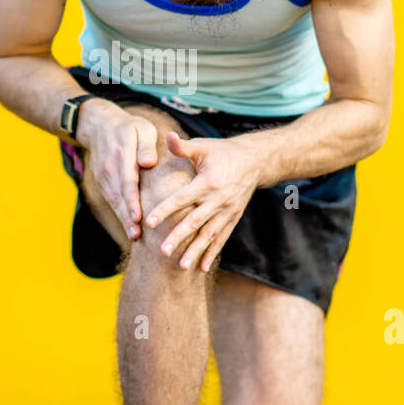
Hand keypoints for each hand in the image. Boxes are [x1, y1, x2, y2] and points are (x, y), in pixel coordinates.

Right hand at [78, 100, 159, 239]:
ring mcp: (103, 176)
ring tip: (133, 235)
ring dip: (122, 218)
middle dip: (127, 216)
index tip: (138, 217)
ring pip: (114, 200)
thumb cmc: (129, 127)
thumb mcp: (142, 128)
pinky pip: (110, 199)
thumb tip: (148, 162)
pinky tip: (128, 225)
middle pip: (119, 196)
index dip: (132, 201)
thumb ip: (146, 146)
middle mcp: (110, 168)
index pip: (127, 182)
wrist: (99, 125)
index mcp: (122, 155)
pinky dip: (118, 212)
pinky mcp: (102, 181)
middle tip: (136, 234)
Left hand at [144, 133, 260, 272]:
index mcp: (208, 182)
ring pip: (209, 235)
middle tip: (162, 251)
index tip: (149, 222)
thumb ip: (183, 146)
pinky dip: (211, 253)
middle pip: (195, 221)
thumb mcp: (204, 146)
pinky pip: (221, 238)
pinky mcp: (233, 218)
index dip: (165, 210)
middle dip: (179, 237)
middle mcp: (218, 199)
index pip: (182, 198)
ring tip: (182, 267)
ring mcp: (227, 211)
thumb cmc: (222, 152)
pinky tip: (201, 268)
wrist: (255, 162)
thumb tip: (168, 136)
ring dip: (196, 251)